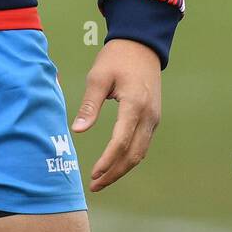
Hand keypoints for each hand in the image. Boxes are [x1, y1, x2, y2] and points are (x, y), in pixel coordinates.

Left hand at [70, 39, 161, 191]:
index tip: (93, 175)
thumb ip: (89, 106)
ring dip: (122, 169)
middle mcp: (148, 115)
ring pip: (140, 153)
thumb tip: (78, 131)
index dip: (107, 161)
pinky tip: (114, 163)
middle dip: (114, 173)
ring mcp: (154, 118)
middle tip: (94, 185)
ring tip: (101, 180)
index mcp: (135, 104)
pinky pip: (142, 144)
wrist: (141, 45)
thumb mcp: (98, 76)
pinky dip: (129, 158)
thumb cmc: (116, 58)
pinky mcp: (153, 118)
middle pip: (134, 154)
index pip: (121, 142)